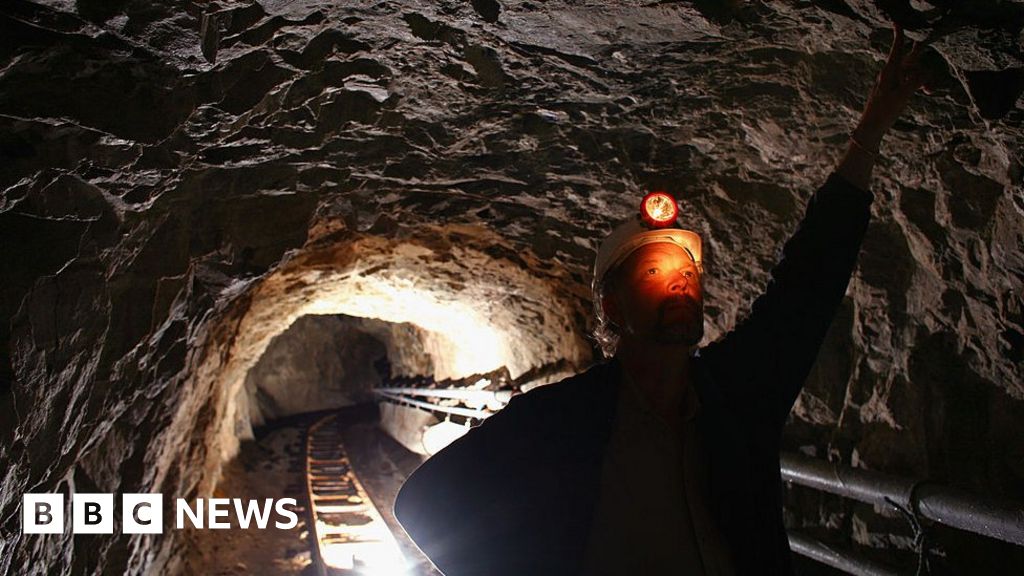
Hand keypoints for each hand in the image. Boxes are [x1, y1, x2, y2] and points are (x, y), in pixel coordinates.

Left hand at [853, 25, 927, 151]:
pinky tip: (928, 91)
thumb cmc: (884, 112)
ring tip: (930, 91)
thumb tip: (926, 72)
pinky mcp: (895, 90)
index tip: (898, 22)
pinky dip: (920, 84)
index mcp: (889, 72)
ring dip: (924, 78)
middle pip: (910, 61)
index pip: (897, 50)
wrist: (871, 129)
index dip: (899, 36)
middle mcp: (890, 75)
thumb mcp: (902, 96)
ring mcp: (892, 82)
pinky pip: (911, 81)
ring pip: (913, 72)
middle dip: (923, 66)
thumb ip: (915, 81)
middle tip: (930, 69)